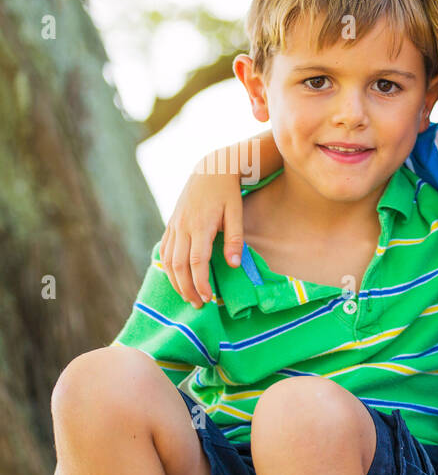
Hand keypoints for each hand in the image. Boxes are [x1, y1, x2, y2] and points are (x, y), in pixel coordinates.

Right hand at [160, 153, 245, 308]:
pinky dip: (168, 268)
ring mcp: (174, 225)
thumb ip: (235, 239)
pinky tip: (177, 279)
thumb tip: (233, 265)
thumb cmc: (228, 192)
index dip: (201, 283)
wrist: (210, 169)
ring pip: (168, 260)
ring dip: (175, 282)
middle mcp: (183, 227)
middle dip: (187, 289)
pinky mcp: (171, 224)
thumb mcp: (236, 213)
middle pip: (179, 266)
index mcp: (200, 225)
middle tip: (199, 306)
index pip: (197, 262)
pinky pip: (165, 250)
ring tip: (188, 297)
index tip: (209, 298)